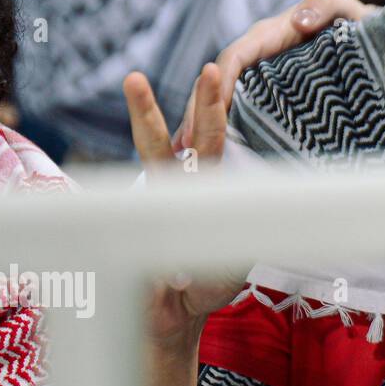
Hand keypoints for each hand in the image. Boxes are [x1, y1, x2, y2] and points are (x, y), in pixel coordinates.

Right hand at [125, 64, 244, 344]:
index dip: (216, 110)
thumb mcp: (235, 252)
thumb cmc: (205, 282)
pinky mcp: (130, 223)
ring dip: (146, 116)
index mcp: (206, 186)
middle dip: (198, 102)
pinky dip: (152, 202)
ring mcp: (150, 200)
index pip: (214, 141)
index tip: (218, 73)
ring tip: (136, 79)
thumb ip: (239, 227)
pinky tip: (154, 198)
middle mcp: (178, 186)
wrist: (172, 319)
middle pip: (187, 136)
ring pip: (151, 154)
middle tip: (209, 67)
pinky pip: (135, 205)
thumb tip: (254, 207)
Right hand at [172, 0, 373, 149]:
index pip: (235, 58)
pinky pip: (242, 109)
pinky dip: (224, 128)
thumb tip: (299, 21)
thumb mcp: (341, 7)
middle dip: (198, 111)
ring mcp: (261, 76)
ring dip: (203, 124)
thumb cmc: (355, 20)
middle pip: (219, 83)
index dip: (219, 83)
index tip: (207, 113)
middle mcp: (258, 55)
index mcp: (270, 35)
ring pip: (224, 99)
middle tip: (183, 145)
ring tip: (187, 155)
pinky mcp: (270, 94)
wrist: (369, 38)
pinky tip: (215, 154)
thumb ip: (324, 5)